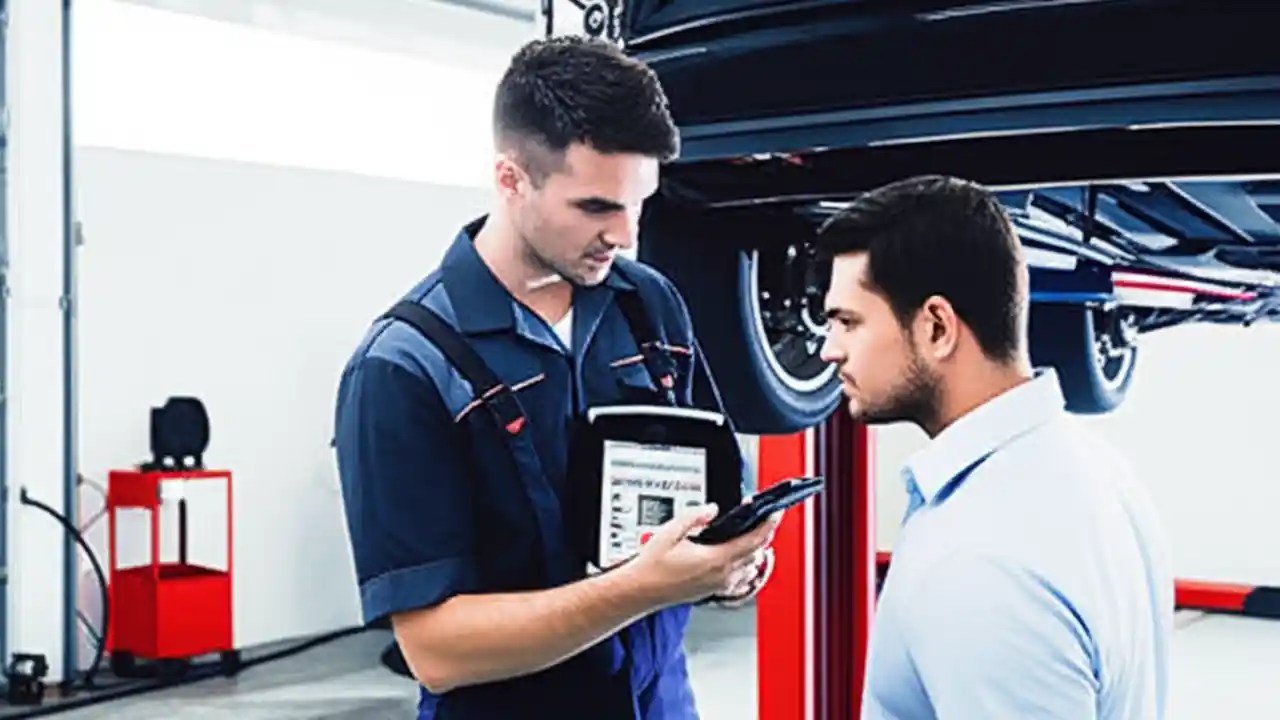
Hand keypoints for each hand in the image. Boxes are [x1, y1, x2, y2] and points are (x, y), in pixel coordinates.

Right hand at [625, 503, 781, 607]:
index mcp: (716, 559)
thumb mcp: (671, 531)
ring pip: (751, 567)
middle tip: (761, 517)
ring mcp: (719, 585)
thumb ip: (695, 516)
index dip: (768, 525)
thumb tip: (712, 510)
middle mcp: (722, 575)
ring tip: (751, 534)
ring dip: (755, 551)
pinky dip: (746, 568)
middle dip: (763, 534)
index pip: (754, 541)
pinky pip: (741, 580)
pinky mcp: (714, 591)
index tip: (775, 513)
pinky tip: (740, 559)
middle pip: (756, 553)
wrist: (641, 590)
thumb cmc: (652, 566)